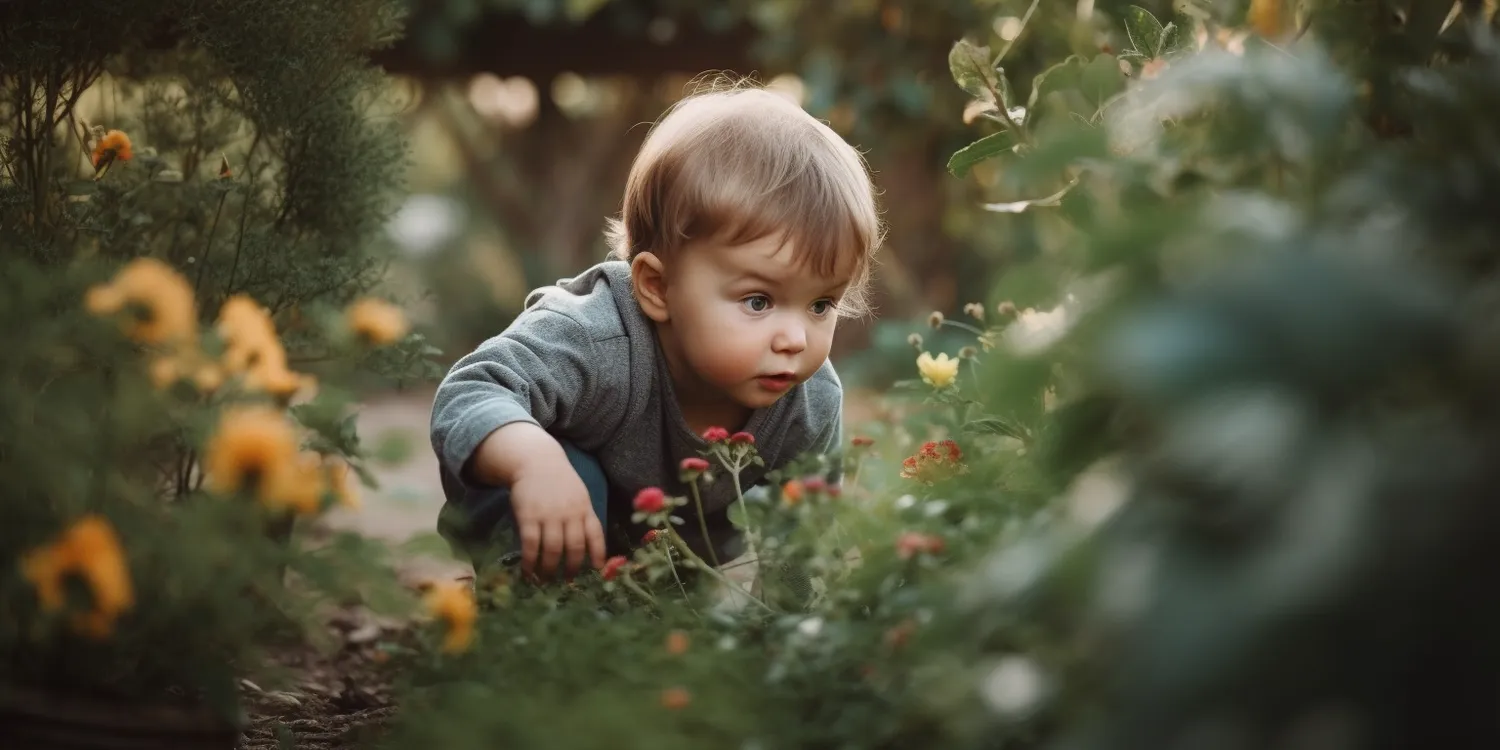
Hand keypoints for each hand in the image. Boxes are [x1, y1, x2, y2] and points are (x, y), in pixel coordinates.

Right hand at [508, 461, 606, 580]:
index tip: (596, 570)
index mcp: (585, 509)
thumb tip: (588, 546)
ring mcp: (549, 515)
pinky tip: (528, 571)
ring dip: (549, 568)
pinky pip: (531, 545)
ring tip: (545, 580)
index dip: (597, 554)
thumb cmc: (559, 481)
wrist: (536, 460)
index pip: (596, 535)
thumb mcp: (578, 494)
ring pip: (553, 549)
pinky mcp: (529, 517)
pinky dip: (530, 561)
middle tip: (567, 581)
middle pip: (574, 548)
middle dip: (571, 568)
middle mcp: (570, 514)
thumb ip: (583, 516)